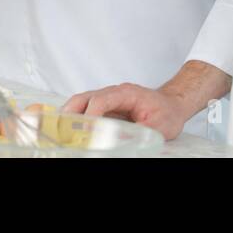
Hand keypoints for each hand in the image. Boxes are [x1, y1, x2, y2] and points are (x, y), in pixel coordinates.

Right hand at [61, 83, 197, 140]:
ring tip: (60, 130)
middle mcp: (115, 92)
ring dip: (71, 114)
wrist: (173, 105)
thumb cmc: (167, 113)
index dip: (91, 113)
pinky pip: (87, 108)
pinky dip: (77, 117)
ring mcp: (109, 98)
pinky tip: (71, 129)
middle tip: (60, 127)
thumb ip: (141, 132)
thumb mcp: (159, 127)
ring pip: (83, 101)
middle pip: (86, 97)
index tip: (84, 128)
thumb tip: (121, 139)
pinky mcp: (107, 106)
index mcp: (127, 93)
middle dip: (71, 111)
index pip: (102, 99)